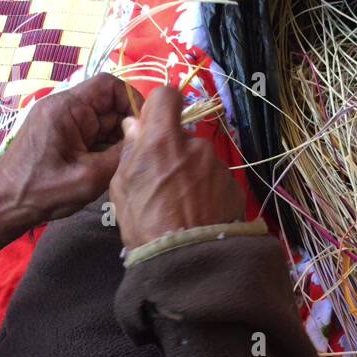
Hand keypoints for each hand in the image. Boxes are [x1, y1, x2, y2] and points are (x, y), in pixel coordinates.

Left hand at [0, 73, 141, 236]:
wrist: (3, 206)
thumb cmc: (43, 192)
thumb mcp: (91, 177)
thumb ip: (122, 155)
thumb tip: (147, 139)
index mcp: (66, 109)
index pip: (110, 85)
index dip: (133, 101)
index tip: (147, 127)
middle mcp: (62, 107)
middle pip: (108, 104)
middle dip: (127, 126)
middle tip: (139, 152)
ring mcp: (59, 121)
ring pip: (102, 120)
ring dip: (116, 139)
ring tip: (125, 163)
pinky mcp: (58, 135)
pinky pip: (90, 132)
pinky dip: (104, 146)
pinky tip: (109, 167)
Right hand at [109, 87, 246, 249]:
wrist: (188, 260)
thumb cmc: (146, 224)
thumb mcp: (122, 187)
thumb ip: (131, 152)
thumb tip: (136, 126)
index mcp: (163, 141)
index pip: (167, 96)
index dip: (159, 106)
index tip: (153, 124)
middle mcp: (196, 146)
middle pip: (184, 136)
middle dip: (174, 152)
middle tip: (164, 183)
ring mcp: (218, 167)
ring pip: (201, 161)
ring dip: (192, 174)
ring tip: (182, 205)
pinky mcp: (234, 187)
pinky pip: (216, 181)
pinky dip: (208, 192)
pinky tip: (200, 214)